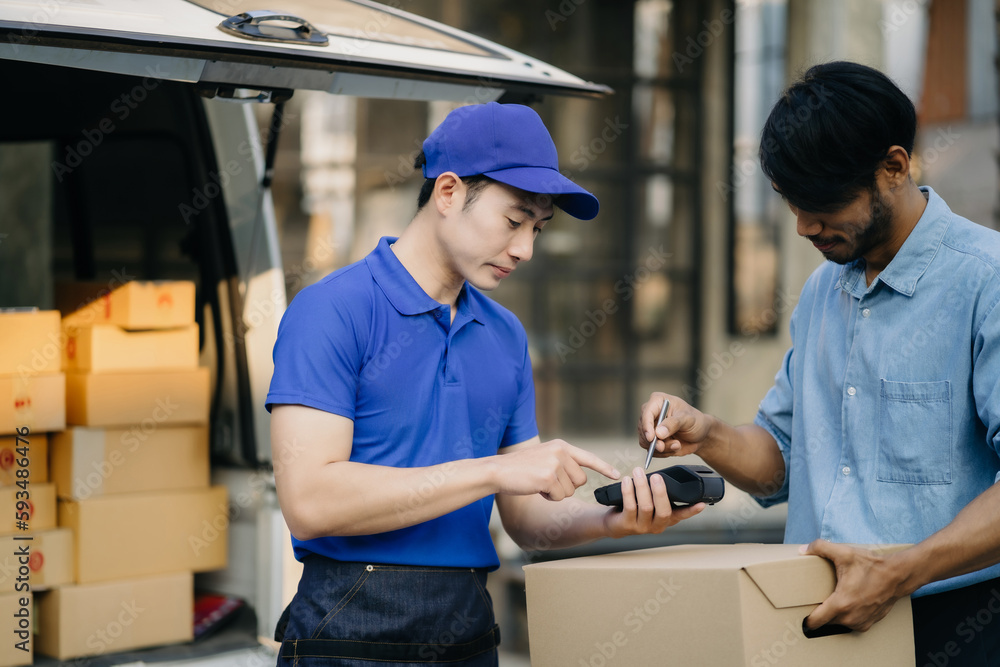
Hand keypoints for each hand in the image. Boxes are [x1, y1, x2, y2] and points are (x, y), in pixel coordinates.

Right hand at [493, 439, 619, 501]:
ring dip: (556, 493)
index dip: (604, 468)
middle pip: (580, 480)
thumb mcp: (544, 457)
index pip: (588, 457)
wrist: (498, 470)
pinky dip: (548, 497)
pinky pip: (558, 496)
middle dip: (566, 486)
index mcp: (561, 446)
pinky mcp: (548, 477)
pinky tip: (535, 487)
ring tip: (538, 482)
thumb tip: (580, 477)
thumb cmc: (520, 468)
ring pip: (570, 490)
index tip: (617, 475)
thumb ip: (562, 462)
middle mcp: (561, 452)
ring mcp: (555, 464)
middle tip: (546, 481)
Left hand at [603, 466, 704, 537]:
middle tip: (656, 475)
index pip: (682, 515)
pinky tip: (627, 480)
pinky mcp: (627, 525)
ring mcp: (642, 527)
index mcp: (666, 519)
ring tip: (638, 471)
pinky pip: (630, 506)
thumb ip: (658, 494)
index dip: (692, 511)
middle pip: (664, 510)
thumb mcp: (650, 502)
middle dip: (660, 491)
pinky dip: (629, 491)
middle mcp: (657, 525)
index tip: (701, 503)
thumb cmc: (634, 508)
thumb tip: (661, 476)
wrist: (614, 522)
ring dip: (642, 486)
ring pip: (646, 506)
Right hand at [637, 393, 712, 459]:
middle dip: (655, 441)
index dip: (646, 426)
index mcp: (658, 401)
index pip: (646, 412)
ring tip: (677, 445)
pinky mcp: (652, 440)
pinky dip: (663, 452)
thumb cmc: (695, 421)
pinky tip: (674, 447)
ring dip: (662, 448)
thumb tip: (659, 433)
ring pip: (646, 442)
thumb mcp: (688, 419)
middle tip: (665, 446)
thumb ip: (674, 424)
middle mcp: (651, 414)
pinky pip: (651, 450)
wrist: (700, 435)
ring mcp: (650, 428)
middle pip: (643, 429)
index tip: (652, 438)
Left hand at [801, 539, 908, 631]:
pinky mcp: (869, 623)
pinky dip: (847, 616)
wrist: (897, 576)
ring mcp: (861, 622)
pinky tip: (847, 603)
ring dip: (834, 615)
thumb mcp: (844, 553)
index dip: (807, 619)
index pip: (816, 621)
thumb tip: (802, 550)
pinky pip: (851, 623)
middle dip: (820, 613)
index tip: (800, 615)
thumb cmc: (871, 566)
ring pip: (839, 623)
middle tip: (816, 600)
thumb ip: (820, 548)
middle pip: (826, 621)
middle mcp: (851, 618)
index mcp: (841, 604)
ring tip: (831, 600)